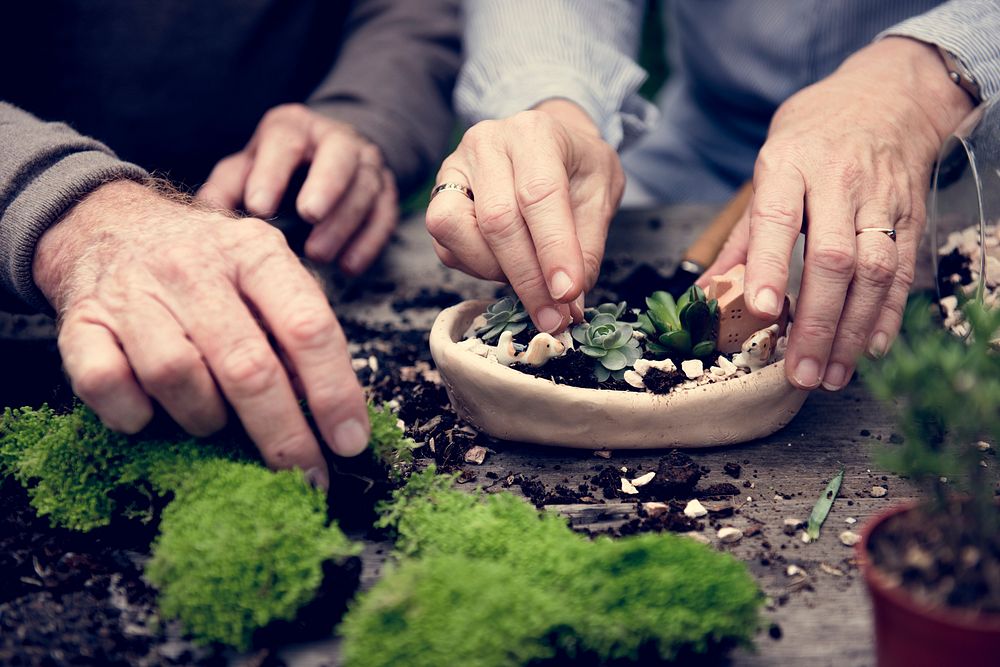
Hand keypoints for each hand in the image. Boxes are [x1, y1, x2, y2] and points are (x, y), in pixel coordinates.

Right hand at [33, 180, 370, 486]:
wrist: (109, 225)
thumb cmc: (207, 266)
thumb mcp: (265, 272)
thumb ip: (300, 328)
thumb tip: (334, 410)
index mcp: (254, 252)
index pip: (308, 326)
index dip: (334, 392)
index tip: (350, 443)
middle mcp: (194, 267)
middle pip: (247, 366)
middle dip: (283, 433)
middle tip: (305, 474)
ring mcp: (133, 292)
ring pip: (177, 376)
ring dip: (205, 418)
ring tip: (215, 420)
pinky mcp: (81, 322)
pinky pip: (105, 383)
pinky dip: (132, 413)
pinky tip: (150, 414)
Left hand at [197, 103, 397, 274]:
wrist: (327, 155)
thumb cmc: (275, 168)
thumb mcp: (245, 169)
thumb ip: (225, 189)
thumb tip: (201, 219)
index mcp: (293, 127)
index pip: (285, 140)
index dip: (273, 171)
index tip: (258, 205)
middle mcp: (335, 138)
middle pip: (339, 154)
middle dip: (326, 184)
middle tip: (308, 215)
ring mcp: (367, 164)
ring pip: (366, 187)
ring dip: (344, 222)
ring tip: (319, 254)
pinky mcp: (387, 192)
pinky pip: (385, 215)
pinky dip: (370, 242)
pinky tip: (349, 267)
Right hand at [426, 99, 624, 332]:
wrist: (550, 143)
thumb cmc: (577, 167)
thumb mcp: (602, 194)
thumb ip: (587, 245)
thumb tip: (568, 301)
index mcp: (534, 132)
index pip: (539, 194)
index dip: (553, 250)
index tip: (566, 295)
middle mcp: (487, 143)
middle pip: (497, 220)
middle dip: (526, 278)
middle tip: (552, 317)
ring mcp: (455, 169)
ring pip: (456, 231)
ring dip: (495, 272)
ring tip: (530, 282)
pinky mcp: (438, 197)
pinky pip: (446, 246)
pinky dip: (476, 269)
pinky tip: (506, 268)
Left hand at [701, 37, 972, 390]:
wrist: (887, 96)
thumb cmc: (812, 137)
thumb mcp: (767, 167)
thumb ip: (743, 234)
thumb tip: (704, 292)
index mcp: (790, 166)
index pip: (778, 219)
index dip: (770, 266)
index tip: (762, 311)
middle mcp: (839, 182)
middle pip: (833, 258)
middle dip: (817, 322)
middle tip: (801, 372)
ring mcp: (879, 199)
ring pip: (873, 271)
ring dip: (851, 330)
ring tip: (831, 374)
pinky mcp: (910, 214)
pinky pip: (901, 270)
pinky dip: (887, 314)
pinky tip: (869, 348)